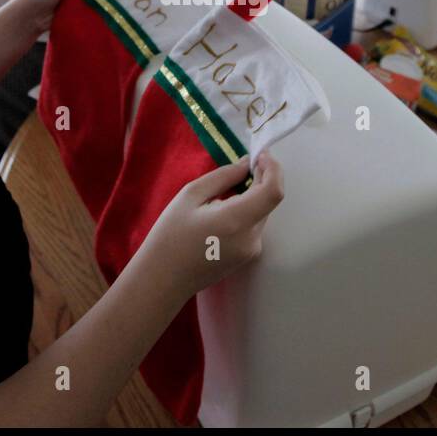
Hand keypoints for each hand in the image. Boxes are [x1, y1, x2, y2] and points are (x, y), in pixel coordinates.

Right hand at [138, 152, 284, 301]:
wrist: (163, 280)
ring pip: (261, 212)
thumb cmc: (170, 236)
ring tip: (219, 196)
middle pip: (268, 200)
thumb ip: (223, 176)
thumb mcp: (190, 196)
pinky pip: (254, 226)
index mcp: (236, 220)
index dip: (273, 168)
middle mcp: (250, 238)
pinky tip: (219, 214)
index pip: (273, 191)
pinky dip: (245, 212)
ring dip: (251, 196)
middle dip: (260, 180)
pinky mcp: (248, 257)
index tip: (260, 155)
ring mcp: (251, 251)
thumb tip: (247, 164)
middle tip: (240, 166)